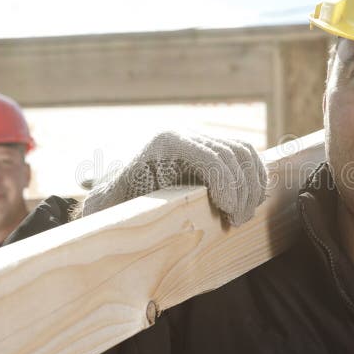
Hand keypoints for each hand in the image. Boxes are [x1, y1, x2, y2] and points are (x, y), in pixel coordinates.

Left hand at [82, 131, 267, 225]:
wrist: (119, 183)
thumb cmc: (115, 198)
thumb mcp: (108, 202)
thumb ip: (106, 206)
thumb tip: (98, 218)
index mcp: (164, 142)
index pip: (211, 157)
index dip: (228, 185)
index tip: (229, 214)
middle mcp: (185, 133)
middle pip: (231, 154)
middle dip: (242, 190)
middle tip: (239, 221)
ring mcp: (201, 136)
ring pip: (243, 151)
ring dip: (252, 184)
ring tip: (244, 214)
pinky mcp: (211, 146)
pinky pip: (244, 154)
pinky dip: (254, 176)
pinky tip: (252, 200)